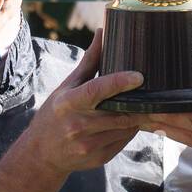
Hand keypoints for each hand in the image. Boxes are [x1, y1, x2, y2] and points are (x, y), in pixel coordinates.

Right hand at [20, 28, 144, 175]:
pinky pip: (123, 141)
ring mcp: (87, 145)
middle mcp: (77, 125)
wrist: (41, 153)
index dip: (119, 82)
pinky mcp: (98, 158)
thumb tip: (102, 33)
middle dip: (135, 102)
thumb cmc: (55, 113)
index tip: (139, 76)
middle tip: (149, 91)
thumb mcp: (67, 86)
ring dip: (135, 116)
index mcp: (68, 103)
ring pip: (124, 128)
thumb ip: (89, 62)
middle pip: (118, 112)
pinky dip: (129, 131)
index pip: (97, 90)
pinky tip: (127, 122)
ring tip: (139, 105)